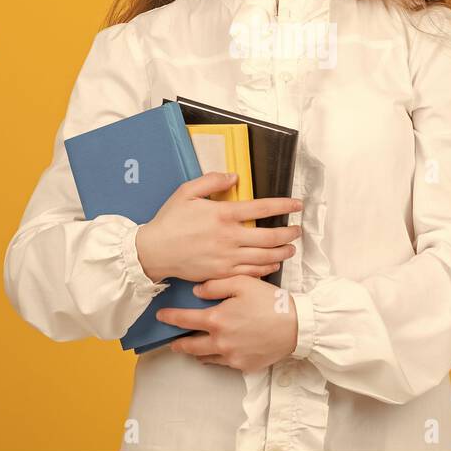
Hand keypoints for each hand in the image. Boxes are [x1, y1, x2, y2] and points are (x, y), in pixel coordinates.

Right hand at [135, 172, 301, 283]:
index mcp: (223, 214)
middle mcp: (229, 237)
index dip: (283, 205)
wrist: (153, 251)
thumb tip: (234, 177)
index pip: (262, 207)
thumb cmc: (169, 221)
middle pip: (270, 236)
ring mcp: (227, 257)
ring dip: (282, 253)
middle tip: (297, 230)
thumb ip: (212, 181)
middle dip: (288, 233)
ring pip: (264, 257)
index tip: (297, 205)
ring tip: (291, 248)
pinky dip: (265, 269)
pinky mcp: (221, 273)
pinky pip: (250, 273)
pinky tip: (272, 265)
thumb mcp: (186, 191)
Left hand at [156, 275, 298, 372]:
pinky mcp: (244, 366)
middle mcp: (220, 342)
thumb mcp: (243, 283)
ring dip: (197, 351)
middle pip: (190, 346)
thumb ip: (216, 285)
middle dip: (178, 343)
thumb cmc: (271, 302)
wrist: (297, 327)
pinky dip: (218, 357)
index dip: (170, 318)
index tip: (161, 317)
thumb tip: (196, 292)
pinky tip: (220, 350)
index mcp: (217, 320)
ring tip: (195, 346)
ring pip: (205, 357)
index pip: (185, 320)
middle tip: (173, 341)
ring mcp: (232, 357)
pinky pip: (224, 363)